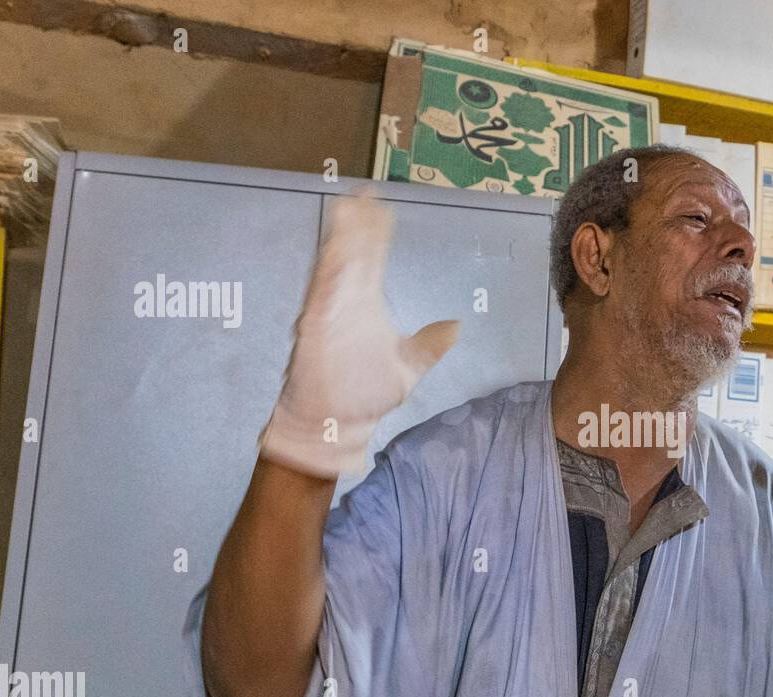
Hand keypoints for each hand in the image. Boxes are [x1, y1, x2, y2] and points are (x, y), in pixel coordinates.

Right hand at [259, 190, 459, 476]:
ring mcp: (329, 314)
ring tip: (351, 207)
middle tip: (366, 193)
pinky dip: (329, 270)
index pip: (372, 262)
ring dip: (343, 238)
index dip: (376, 234)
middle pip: (354, 256)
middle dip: (359, 225)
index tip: (381, 205)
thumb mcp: (407, 369)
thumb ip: (428, 346)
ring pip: (337, 267)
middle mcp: (345, 305)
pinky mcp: (317, 328)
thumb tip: (456, 326)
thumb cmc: (363, 398)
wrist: (333, 428)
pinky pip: (323, 293)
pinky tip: (337, 247)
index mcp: (364, 308)